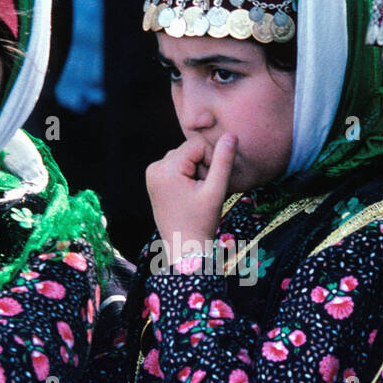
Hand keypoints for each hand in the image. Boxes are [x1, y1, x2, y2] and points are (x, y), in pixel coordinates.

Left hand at [145, 134, 236, 256]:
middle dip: (202, 166)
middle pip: (190, 150)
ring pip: (185, 158)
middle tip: (202, 191)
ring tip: (196, 195)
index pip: (197, 144)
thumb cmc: (200, 222)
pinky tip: (189, 195)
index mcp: (166, 168)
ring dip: (196, 171)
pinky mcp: (154, 181)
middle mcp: (155, 167)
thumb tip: (231, 135)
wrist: (184, 248)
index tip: (209, 183)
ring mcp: (152, 174)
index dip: (211, 160)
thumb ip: (223, 160)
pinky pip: (177, 166)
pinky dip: (187, 176)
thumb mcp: (216, 190)